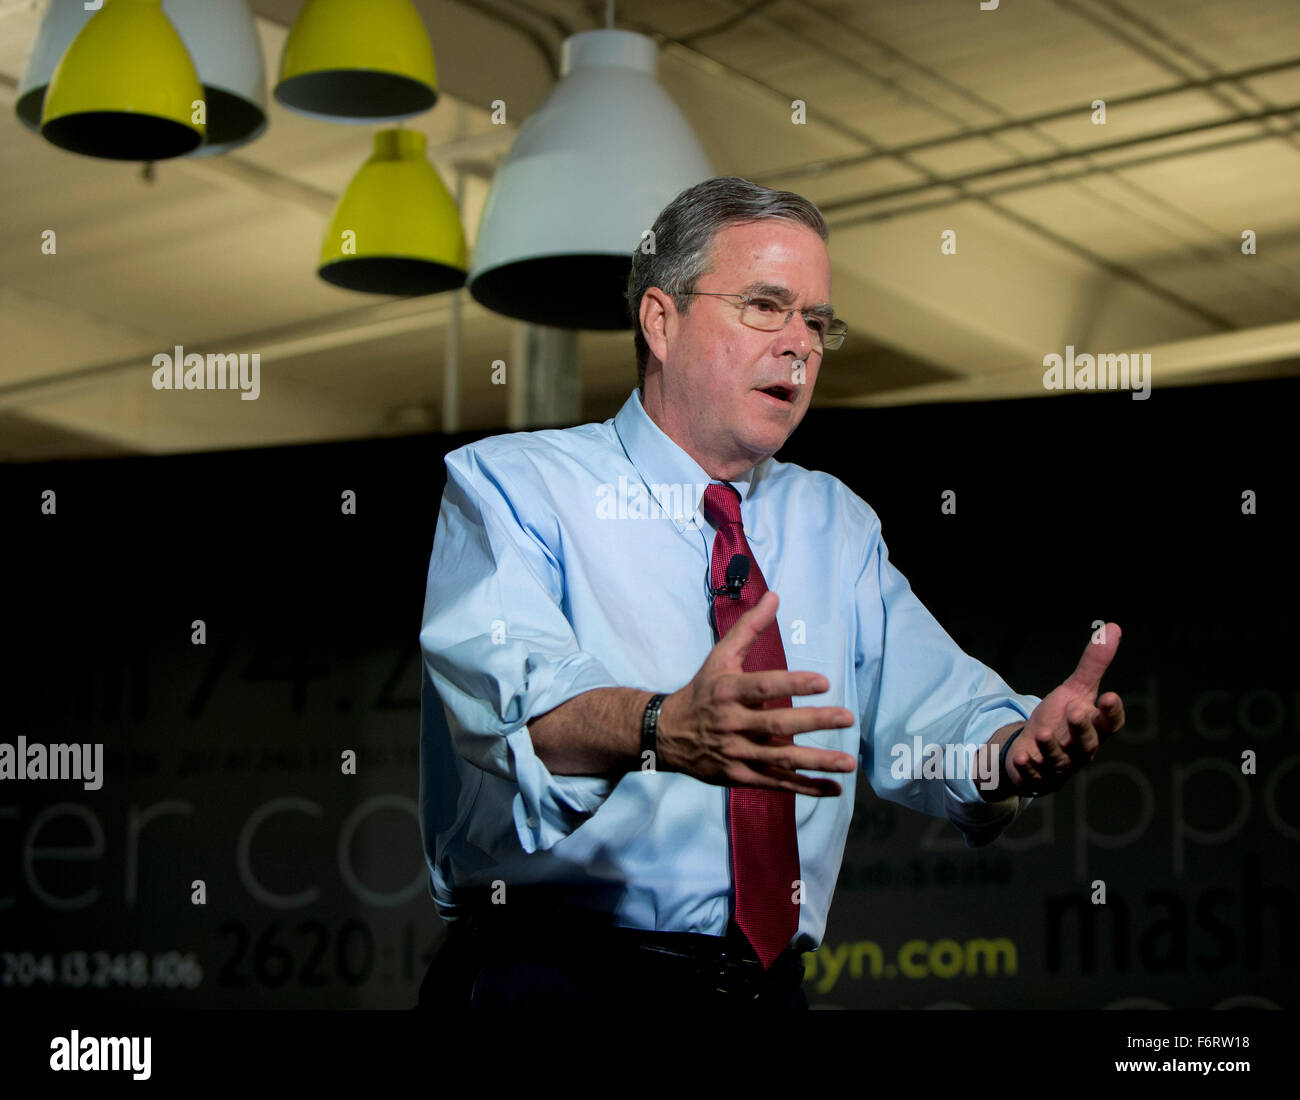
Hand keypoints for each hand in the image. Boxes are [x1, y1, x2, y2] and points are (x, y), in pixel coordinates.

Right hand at [657, 590, 856, 795]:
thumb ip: (749, 628)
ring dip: (817, 762)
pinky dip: (805, 788)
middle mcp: (732, 723)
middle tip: (847, 717)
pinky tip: (833, 789)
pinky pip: (776, 783)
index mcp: (728, 691)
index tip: (823, 682)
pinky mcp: (739, 776)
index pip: (763, 686)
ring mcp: (736, 753)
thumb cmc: (702, 690)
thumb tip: (774, 596)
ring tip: (848, 762)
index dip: (793, 684)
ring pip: (780, 759)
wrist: (667, 734)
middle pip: (776, 725)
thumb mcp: (720, 656)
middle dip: (814, 722)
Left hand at [1004, 622, 1126, 795]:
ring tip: (1043, 733)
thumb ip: (1093, 664)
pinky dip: (1029, 767)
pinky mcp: (1039, 778)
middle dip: (1082, 728)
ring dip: (1052, 748)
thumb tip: (1114, 627)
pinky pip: (1035, 776)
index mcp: (1095, 728)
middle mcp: (1081, 750)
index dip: (1111, 712)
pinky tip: (1021, 757)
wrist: (1033, 746)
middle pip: (1087, 743)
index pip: (1111, 723)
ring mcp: (1061, 766)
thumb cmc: (1060, 718)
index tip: (1109, 696)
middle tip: (1074, 711)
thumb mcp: (1075, 689)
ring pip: (1060, 761)